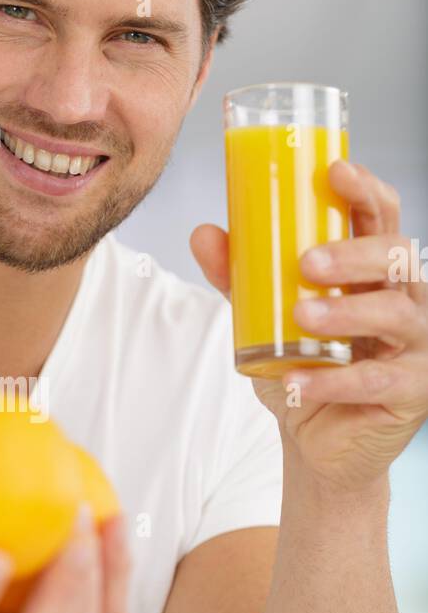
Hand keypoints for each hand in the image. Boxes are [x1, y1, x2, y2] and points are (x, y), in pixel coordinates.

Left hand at [191, 160, 427, 492]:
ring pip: (397, 313)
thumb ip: (240, 278)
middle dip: (355, 252)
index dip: (365, 189)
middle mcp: (407, 300)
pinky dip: (334, 381)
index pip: (382, 217)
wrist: (316, 443)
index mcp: (376, 272)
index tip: (334, 170)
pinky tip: (299, 381)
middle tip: (306, 261)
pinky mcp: (413, 392)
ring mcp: (417, 346)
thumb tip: (205, 233)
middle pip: (399, 257)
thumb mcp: (264, 318)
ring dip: (348, 311)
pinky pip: (378, 380)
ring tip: (301, 315)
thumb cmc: (303, 367)